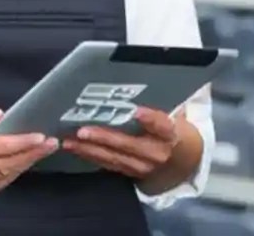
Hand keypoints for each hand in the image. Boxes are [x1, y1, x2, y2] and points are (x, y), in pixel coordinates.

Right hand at [0, 106, 59, 200]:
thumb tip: (0, 115)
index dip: (22, 142)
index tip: (40, 136)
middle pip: (7, 163)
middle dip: (32, 153)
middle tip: (50, 144)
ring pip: (6, 175)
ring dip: (26, 163)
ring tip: (41, 151)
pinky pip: (1, 183)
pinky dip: (14, 172)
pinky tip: (24, 162)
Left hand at [61, 107, 181, 180]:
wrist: (184, 161)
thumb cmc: (173, 129)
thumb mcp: (173, 115)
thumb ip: (156, 104)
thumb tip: (135, 80)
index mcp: (171, 134)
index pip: (162, 125)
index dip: (150, 119)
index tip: (137, 111)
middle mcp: (158, 152)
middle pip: (129, 145)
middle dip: (104, 138)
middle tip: (82, 130)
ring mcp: (144, 166)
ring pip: (114, 157)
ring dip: (90, 149)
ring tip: (70, 141)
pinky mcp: (132, 173)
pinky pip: (109, 164)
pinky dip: (91, 156)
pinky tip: (76, 149)